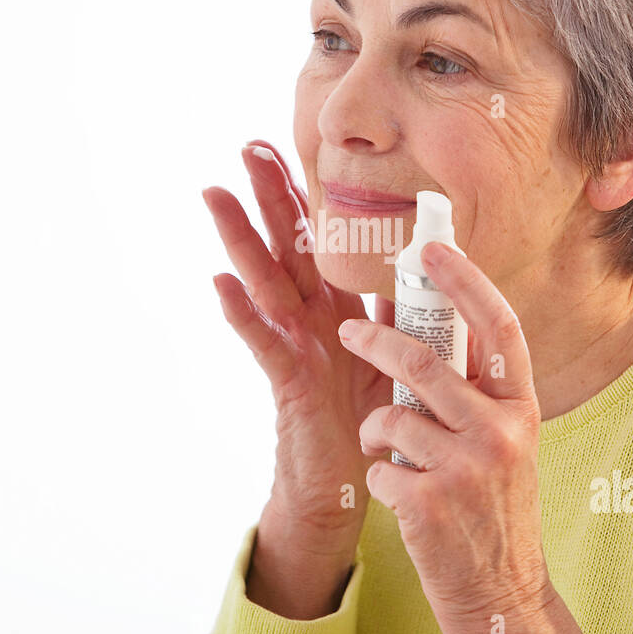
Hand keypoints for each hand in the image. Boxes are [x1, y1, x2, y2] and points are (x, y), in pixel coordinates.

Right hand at [202, 140, 392, 536]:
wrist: (346, 487)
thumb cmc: (368, 422)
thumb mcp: (390, 358)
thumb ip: (395, 315)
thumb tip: (416, 268)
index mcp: (337, 309)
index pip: (316, 242)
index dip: (301, 197)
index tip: (284, 148)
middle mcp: (311, 321)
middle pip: (286, 247)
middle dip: (269, 197)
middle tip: (247, 146)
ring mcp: (295, 348)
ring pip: (266, 284)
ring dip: (241, 239)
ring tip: (215, 194)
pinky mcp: (289, 384)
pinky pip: (264, 345)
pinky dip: (241, 316)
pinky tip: (219, 283)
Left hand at [337, 239, 591, 633]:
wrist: (499, 591)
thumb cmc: (493, 508)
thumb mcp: (505, 444)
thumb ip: (479, 393)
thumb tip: (437, 326)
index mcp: (522, 408)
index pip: (497, 327)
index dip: (465, 282)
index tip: (433, 247)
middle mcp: (502, 431)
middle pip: (424, 361)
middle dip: (374, 339)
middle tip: (349, 327)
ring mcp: (468, 468)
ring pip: (391, 414)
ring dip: (372, 427)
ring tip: (376, 442)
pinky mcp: (430, 502)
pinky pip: (379, 465)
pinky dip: (376, 475)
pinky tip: (396, 493)